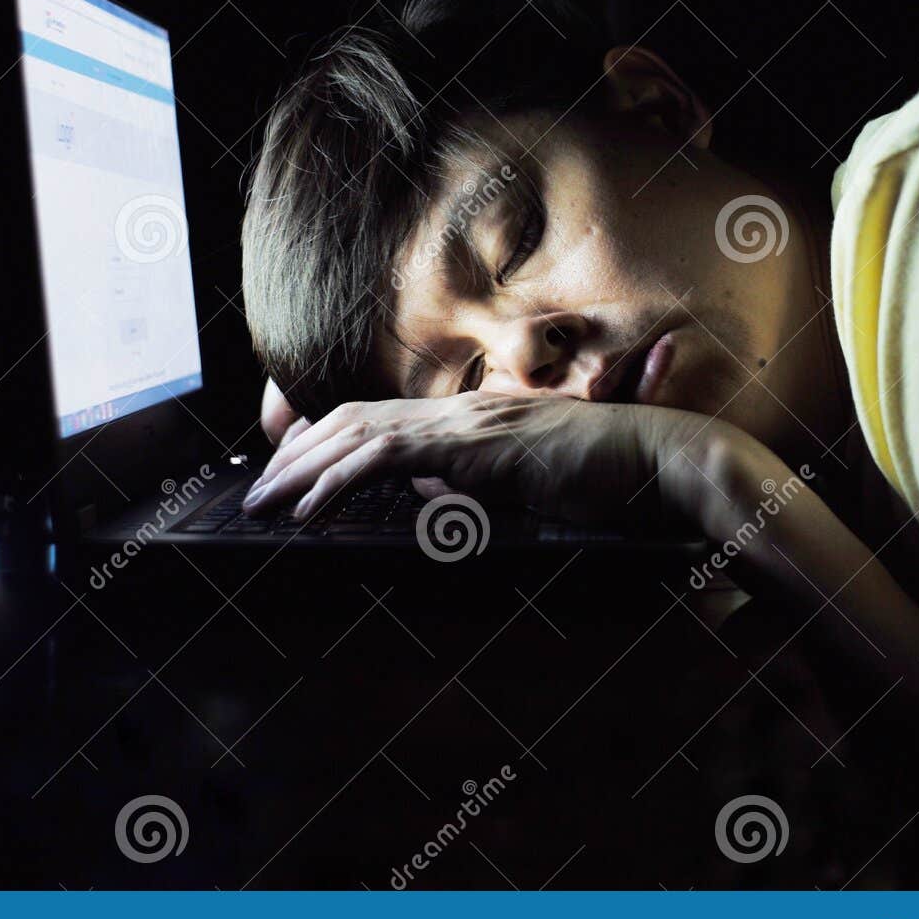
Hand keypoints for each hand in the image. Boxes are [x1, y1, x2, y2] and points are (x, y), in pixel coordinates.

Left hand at [241, 392, 736, 527]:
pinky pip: (387, 457)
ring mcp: (466, 421)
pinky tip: (307, 509)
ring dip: (302, 470)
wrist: (661, 460)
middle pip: (355, 419)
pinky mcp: (474, 444)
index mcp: (473, 418)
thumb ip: (476, 485)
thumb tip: (432, 495)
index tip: (291, 469)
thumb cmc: (610, 476)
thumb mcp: (530, 484)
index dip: (328, 440)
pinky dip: (337, 481)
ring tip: (262, 503)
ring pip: (359, 433)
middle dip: (298, 455)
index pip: (382, 419)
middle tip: (257, 491)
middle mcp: (461, 408)